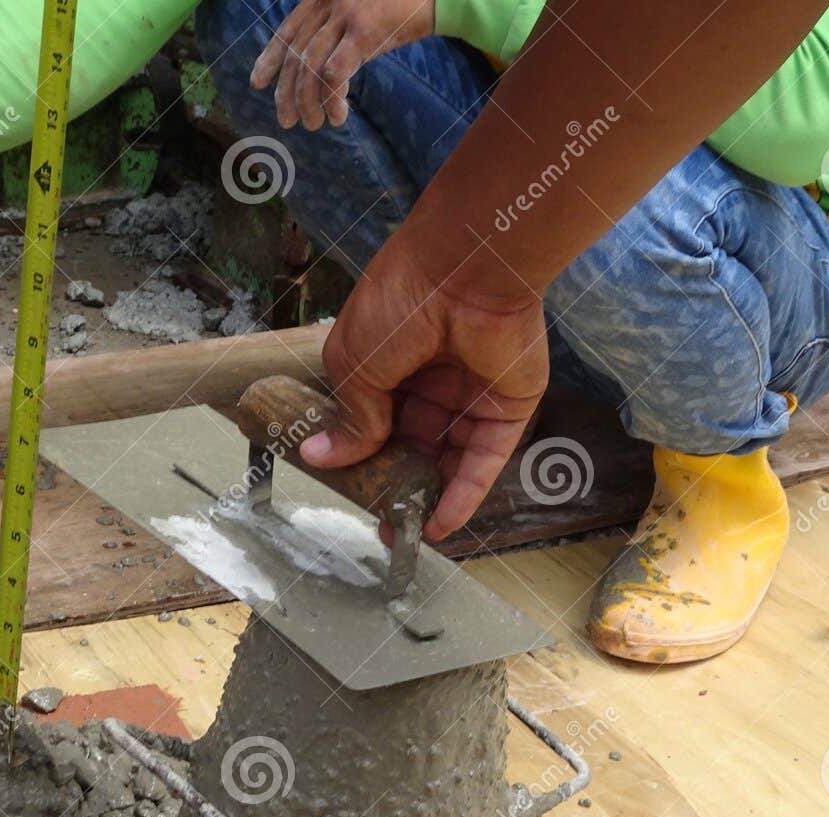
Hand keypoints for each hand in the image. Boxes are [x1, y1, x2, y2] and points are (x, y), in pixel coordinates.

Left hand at [250, 0, 434, 129]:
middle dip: (287, 93)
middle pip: (295, 54)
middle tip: (287, 121)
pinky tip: (338, 115)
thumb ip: (335, 33)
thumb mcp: (358, 16)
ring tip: (314, 124)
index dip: (269, 58)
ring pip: (310, 66)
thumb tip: (316, 72)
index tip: (258, 84)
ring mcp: (344, 15)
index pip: (286, 31)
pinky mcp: (363, 32)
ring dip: (308, 102)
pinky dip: (332, 98)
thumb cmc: (400, 9)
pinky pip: (335, 71)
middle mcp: (327, 3)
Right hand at [307, 226, 548, 541]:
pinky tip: (439, 527)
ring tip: (402, 535)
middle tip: (376, 523)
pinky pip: (484, 461)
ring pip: (448, 458)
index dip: (362, 454)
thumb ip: (352, 418)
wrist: (467, 269)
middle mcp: (433, 380)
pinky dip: (463, 495)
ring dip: (427, 498)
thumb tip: (320, 457)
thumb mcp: (357, 364)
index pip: (376, 418)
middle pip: (413, 444)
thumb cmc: (400, 302)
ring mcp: (472, 395)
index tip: (347, 488)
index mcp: (393, 361)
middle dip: (395, 484)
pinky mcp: (508, 409)